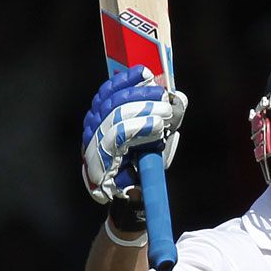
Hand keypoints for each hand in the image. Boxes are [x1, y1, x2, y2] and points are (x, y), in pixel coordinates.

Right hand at [81, 64, 186, 203]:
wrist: (135, 199)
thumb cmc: (143, 164)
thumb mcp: (157, 135)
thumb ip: (165, 116)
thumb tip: (179, 97)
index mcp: (100, 118)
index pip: (107, 92)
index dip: (125, 80)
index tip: (146, 72)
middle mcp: (91, 128)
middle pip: (111, 101)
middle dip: (140, 95)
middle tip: (164, 96)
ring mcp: (93, 144)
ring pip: (114, 116)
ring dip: (143, 110)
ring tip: (166, 114)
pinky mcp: (100, 160)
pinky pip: (118, 137)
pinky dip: (139, 128)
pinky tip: (157, 127)